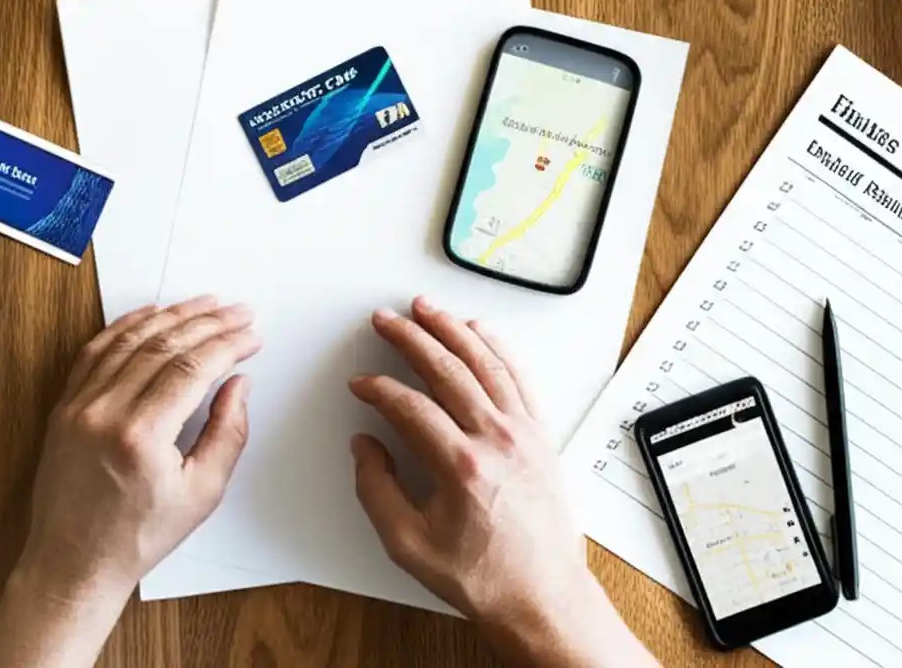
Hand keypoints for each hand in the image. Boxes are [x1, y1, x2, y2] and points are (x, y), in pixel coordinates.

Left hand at [22, 295, 261, 594]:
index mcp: (140, 436)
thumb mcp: (202, 493)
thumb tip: (238, 384)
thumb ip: (228, 433)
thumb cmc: (138, 537)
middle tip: (238, 312)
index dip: (228, 344)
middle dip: (208, 323)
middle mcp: (104, 413)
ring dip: (171, 315)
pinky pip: (96, 351)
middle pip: (163, 346)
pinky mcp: (64, 407)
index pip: (192, 368)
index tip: (251, 335)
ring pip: (129, 340)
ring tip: (205, 303)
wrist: (74, 561)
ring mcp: (78, 406)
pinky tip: (152, 314)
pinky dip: (126, 326)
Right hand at [349, 297, 655, 665]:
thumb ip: (377, 490)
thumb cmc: (482, 574)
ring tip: (427, 309)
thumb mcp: (408, 544)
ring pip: (484, 362)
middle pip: (447, 368)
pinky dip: (496, 347)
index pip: (409, 405)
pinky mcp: (540, 434)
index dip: (378, 389)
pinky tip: (478, 332)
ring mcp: (523, 432)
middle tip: (386, 320)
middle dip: (410, 337)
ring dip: (452, 329)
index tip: (361, 384)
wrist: (540, 593)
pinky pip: (517, 376)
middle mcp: (496, 439)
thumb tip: (365, 446)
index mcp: (461, 465)